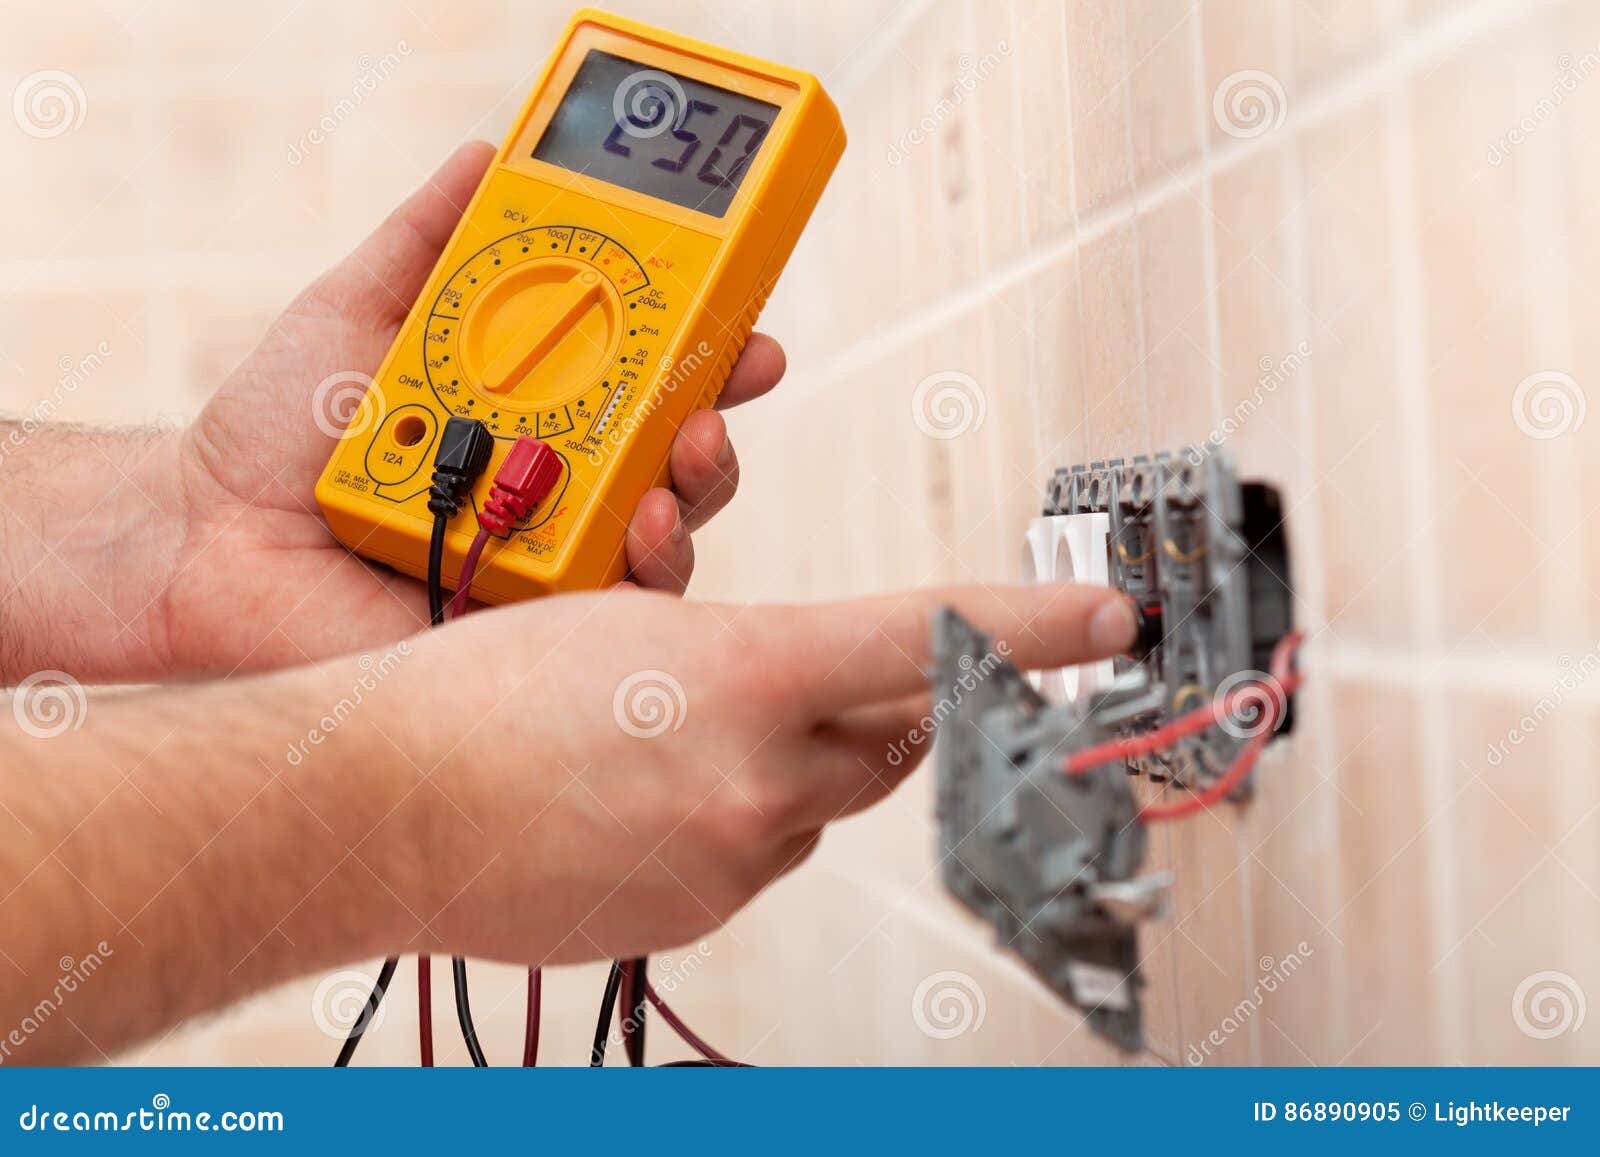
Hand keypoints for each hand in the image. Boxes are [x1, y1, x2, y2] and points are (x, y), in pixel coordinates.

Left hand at [167, 141, 783, 673]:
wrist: (205, 534)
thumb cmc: (277, 428)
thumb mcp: (357, 309)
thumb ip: (426, 239)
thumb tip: (487, 154)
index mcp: (537, 415)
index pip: (648, 388)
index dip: (708, 361)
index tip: (744, 332)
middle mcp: (558, 490)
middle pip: (676, 465)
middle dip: (717, 431)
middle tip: (719, 398)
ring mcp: (548, 564)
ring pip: (663, 539)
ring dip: (693, 496)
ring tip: (681, 460)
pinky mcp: (529, 634)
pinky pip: (614, 616)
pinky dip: (644, 573)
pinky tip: (636, 530)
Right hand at [377, 581, 1138, 963]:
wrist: (378, 807)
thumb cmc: (478, 693)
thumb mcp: (630, 621)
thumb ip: (749, 655)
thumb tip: (819, 692)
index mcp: (745, 670)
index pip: (927, 632)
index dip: (1033, 622)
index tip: (1106, 617)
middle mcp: (757, 774)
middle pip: (891, 734)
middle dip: (885, 703)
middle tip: (839, 677)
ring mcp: (732, 859)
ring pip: (823, 803)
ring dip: (795, 768)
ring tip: (688, 742)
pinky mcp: (700, 917)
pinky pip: (760, 859)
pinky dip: (738, 824)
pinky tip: (657, 800)